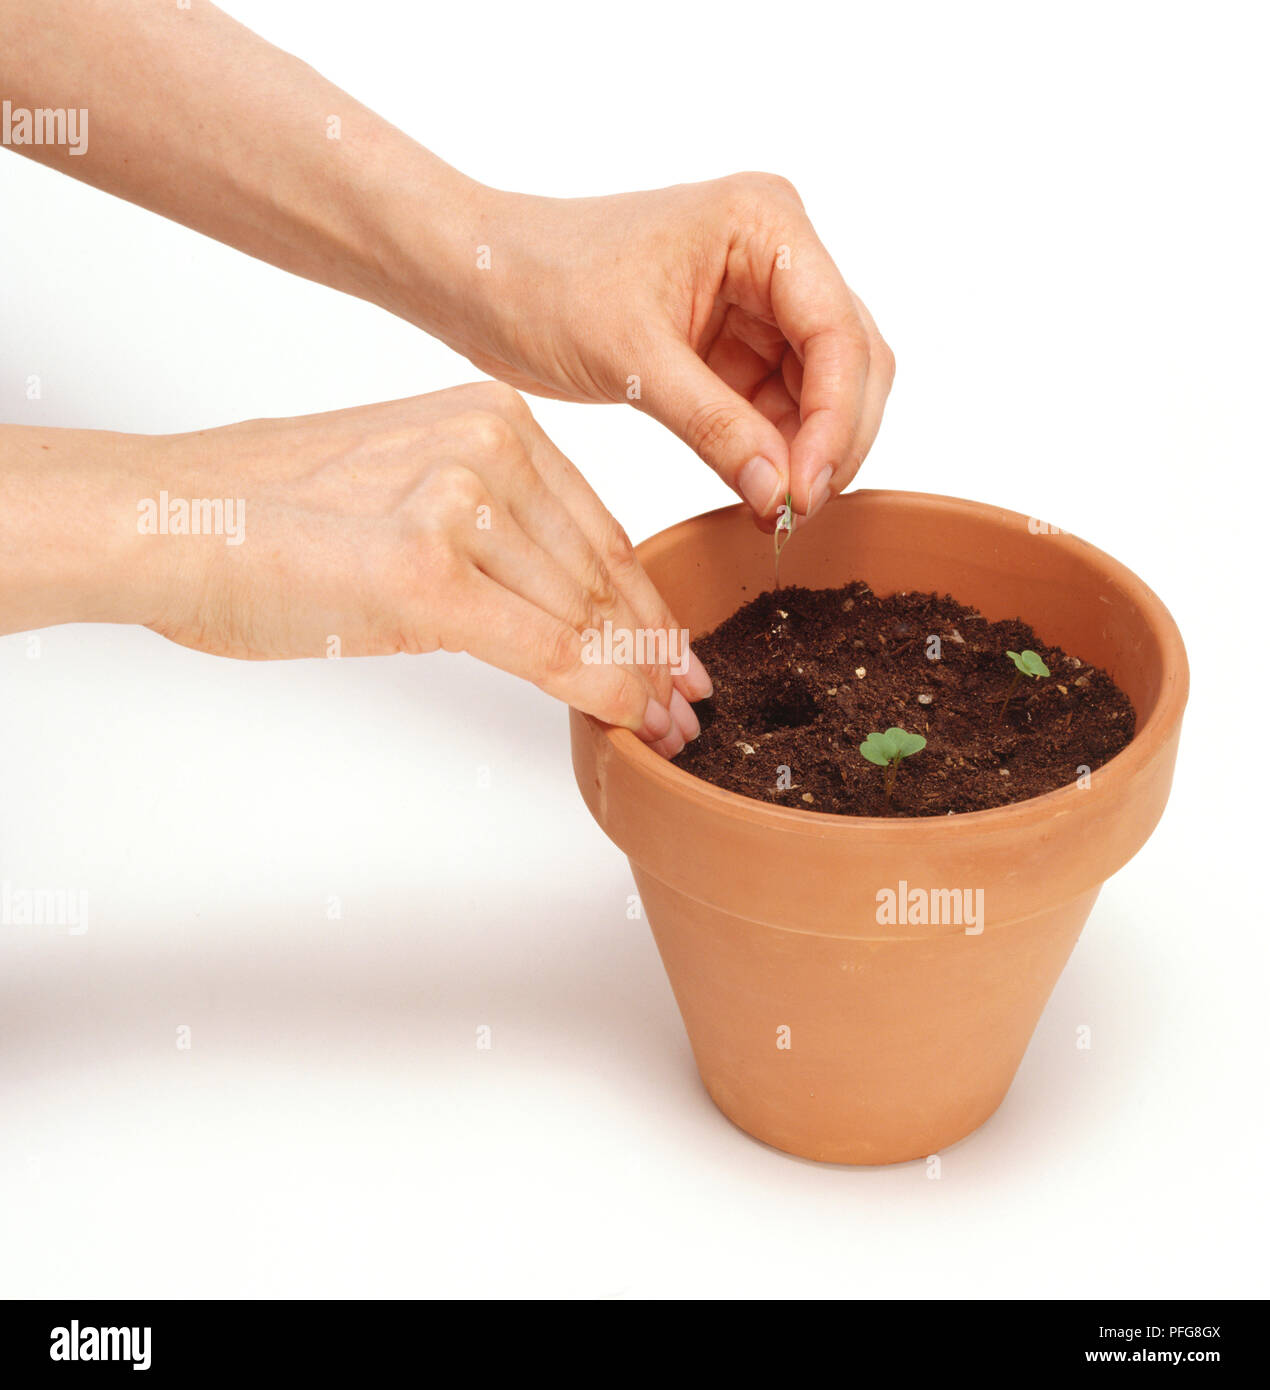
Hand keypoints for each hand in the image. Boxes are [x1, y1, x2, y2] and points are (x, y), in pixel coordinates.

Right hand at [138, 383, 709, 755]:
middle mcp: (487, 447)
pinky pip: (544, 647)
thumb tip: (549, 604)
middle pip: (598, 573)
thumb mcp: (400, 491)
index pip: (595, 528)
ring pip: (579, 614)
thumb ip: (483, 529)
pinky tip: (632, 721)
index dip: (644, 601)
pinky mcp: (425, 574)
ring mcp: (457, 505)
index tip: (671, 648)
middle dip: (650, 648)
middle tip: (685, 701)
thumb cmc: (263, 513)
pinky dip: (598, 691)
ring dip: (634, 679)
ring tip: (662, 724)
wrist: (169, 521)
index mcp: (488, 418)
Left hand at [430, 174, 894, 527]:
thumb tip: (784, 494)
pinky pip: (780, 405)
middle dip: (831, 439)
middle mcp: (777, 253)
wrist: (482, 279)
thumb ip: (715, 427)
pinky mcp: (735, 343)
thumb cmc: (542, 285)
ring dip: (806, 451)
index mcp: (764, 224)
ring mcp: (760, 300)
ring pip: (822, 389)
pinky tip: (758, 491)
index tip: (810, 489)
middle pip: (849, 359)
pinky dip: (775, 451)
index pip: (838, 330)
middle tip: (798, 510)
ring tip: (775, 511)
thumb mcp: (632, 360)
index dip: (837, 418)